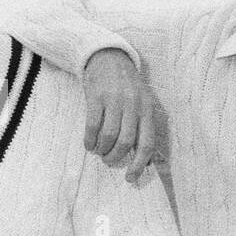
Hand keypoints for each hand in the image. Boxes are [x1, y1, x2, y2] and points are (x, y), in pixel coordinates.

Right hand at [82, 49, 156, 181]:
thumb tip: (146, 161)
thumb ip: (143, 127)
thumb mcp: (142, 102)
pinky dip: (90, 140)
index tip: (130, 178)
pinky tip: (89, 144)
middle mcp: (133, 105)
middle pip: (126, 142)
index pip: (146, 143)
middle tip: (109, 161)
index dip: (139, 164)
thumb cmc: (127, 86)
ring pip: (109, 135)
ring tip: (99, 152)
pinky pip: (92, 125)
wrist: (109, 57)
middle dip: (115, 157)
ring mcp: (114, 100)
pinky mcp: (96, 96)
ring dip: (102, 149)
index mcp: (147, 109)